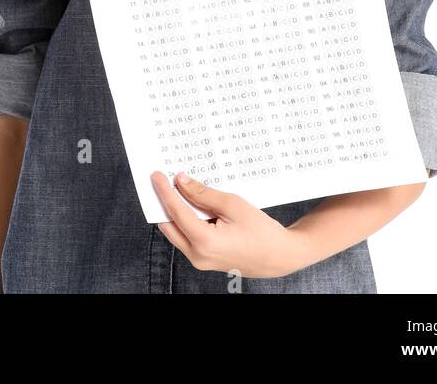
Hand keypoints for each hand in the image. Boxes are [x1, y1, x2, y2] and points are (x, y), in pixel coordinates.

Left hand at [151, 171, 309, 279]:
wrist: (280, 256)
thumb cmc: (261, 231)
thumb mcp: (232, 205)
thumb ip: (203, 194)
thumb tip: (181, 182)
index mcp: (205, 242)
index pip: (176, 212)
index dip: (164, 191)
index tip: (156, 175)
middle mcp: (198, 256)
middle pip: (168, 225)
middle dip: (163, 202)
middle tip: (162, 181)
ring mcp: (200, 261)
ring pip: (176, 232)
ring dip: (174, 212)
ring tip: (178, 189)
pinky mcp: (204, 260)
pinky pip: (187, 238)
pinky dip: (185, 221)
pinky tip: (191, 205)